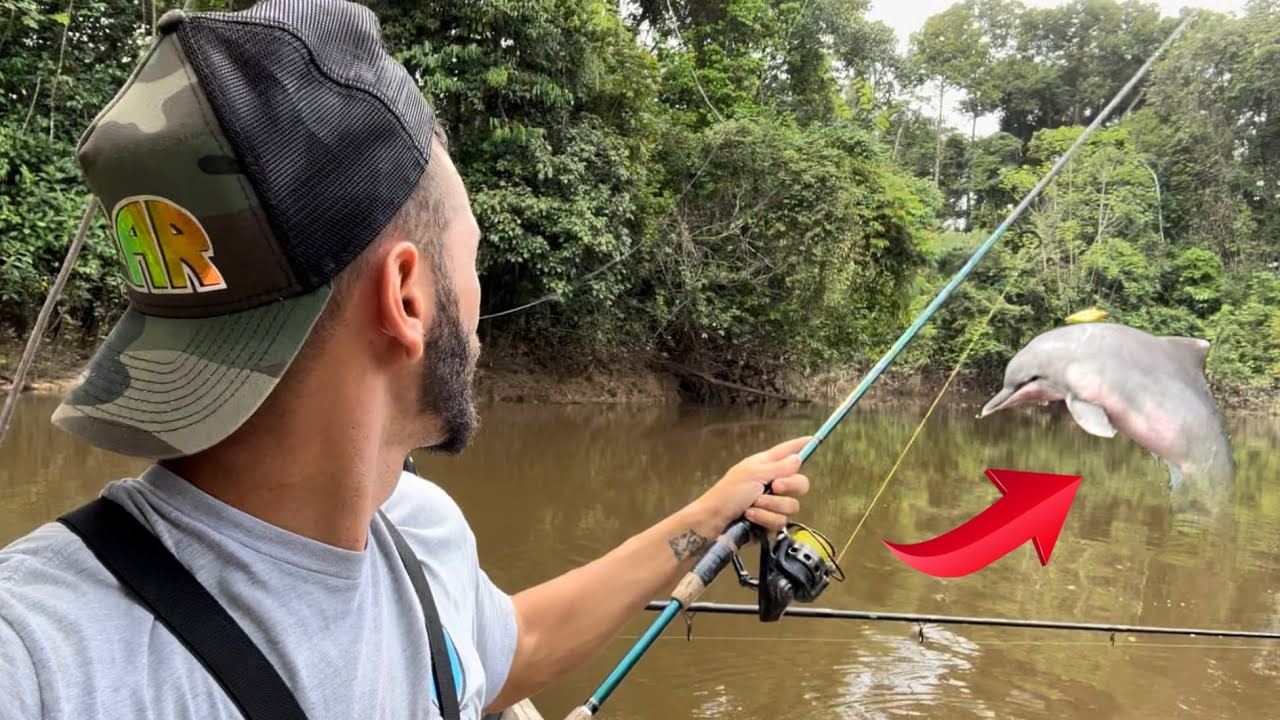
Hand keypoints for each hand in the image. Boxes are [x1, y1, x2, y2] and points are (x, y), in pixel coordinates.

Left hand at [691, 436, 811, 534]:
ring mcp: (773, 504)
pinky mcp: (771, 523)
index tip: (813, 439)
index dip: (800, 446)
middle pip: (800, 482)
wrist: (714, 522)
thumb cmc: (728, 493)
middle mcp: (772, 483)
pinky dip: (765, 519)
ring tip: (753, 505)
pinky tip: (750, 517)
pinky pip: (781, 521)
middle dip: (790, 485)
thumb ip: (779, 468)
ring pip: (792, 505)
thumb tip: (798, 458)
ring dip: (771, 505)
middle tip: (775, 486)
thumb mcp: (752, 475)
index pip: (787, 452)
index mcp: (766, 465)